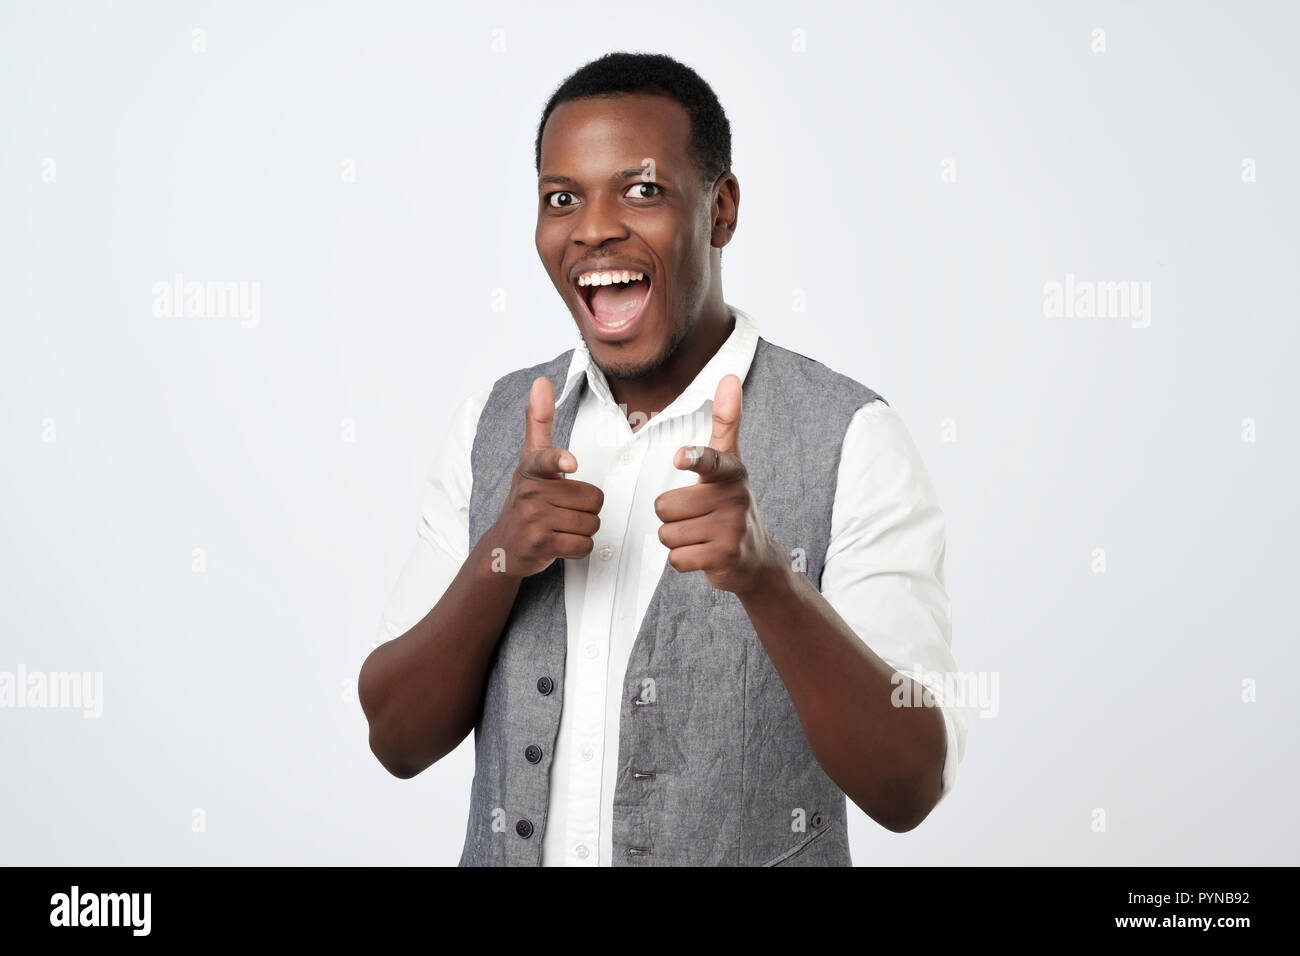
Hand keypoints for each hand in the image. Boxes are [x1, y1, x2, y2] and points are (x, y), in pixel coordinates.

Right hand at [487, 377, 603, 578]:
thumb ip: (538, 421)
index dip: (559, 461)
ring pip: (590, 523)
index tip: (570, 463)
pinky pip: (583, 545)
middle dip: (585, 509)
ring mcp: (534, 521)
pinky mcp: (540, 546)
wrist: (503, 546)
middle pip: (592, 499)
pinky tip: (560, 543)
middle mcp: (530, 493)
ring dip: (583, 529)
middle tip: (563, 510)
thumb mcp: (529, 459)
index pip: (546, 460)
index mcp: (531, 469)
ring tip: (560, 526)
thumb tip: (541, 381)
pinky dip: (579, 548)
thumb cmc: (525, 500)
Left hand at [654, 374, 782, 595]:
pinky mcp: (725, 557)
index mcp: (731, 472)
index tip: (681, 456)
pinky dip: (683, 560)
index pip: (710, 461)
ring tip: (701, 536)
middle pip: (665, 506)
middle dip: (672, 517)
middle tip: (697, 519)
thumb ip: (726, 423)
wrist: (755, 557)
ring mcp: (732, 528)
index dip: (694, 459)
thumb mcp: (729, 464)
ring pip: (667, 534)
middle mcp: (734, 497)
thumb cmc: (731, 506)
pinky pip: (677, 558)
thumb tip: (730, 377)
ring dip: (677, 539)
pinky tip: (703, 554)